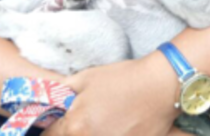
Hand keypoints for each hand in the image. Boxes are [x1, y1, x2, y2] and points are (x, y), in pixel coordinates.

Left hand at [41, 54, 180, 135]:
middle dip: (72, 131)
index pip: (51, 134)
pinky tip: (118, 127)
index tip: (57, 122)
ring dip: (91, 133)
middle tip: (86, 119)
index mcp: (76, 126)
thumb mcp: (84, 78)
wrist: (160, 86)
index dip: (52, 127)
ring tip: (104, 121)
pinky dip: (111, 134)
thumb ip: (62, 92)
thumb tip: (50, 100)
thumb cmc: (122, 79)